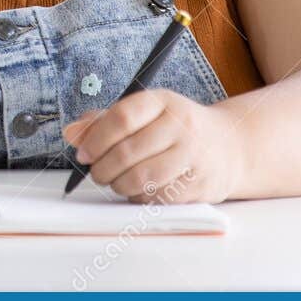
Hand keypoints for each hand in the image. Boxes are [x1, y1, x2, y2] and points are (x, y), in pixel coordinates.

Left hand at [62, 89, 245, 203]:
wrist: (229, 146)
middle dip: (102, 168)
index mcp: (162, 101)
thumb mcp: (143, 114)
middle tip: (95, 173)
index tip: (83, 153)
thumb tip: (70, 134)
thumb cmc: (174, 128)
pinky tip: (137, 190)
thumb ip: (103, 121)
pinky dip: (139, 198)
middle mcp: (181, 125)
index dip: (95, 138)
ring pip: (142, 178)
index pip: (122, 117)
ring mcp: (194, 156)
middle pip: (128, 151)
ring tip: (114, 182)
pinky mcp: (201, 184)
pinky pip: (159, 198)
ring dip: (119, 185)